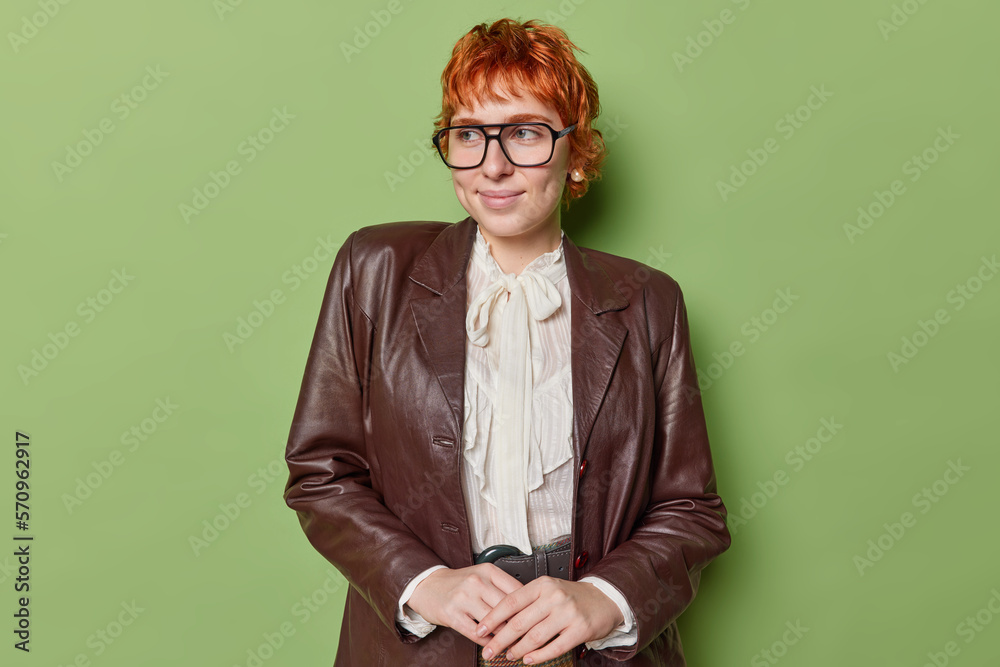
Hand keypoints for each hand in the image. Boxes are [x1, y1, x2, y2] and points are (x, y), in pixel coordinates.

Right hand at [406, 564, 523, 645]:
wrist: (428, 585)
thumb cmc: (459, 583)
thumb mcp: (482, 576)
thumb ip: (502, 588)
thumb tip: (527, 606)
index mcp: (488, 571)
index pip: (517, 590)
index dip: (528, 607)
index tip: (535, 619)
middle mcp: (476, 582)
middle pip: (507, 608)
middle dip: (518, 624)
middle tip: (528, 635)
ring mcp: (463, 598)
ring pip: (494, 623)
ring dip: (504, 636)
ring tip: (512, 643)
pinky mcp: (452, 615)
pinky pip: (476, 634)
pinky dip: (487, 642)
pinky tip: (492, 645)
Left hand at [476, 577, 623, 663]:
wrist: (604, 599)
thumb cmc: (570, 596)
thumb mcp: (547, 590)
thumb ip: (526, 602)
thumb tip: (499, 622)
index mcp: (541, 585)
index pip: (510, 601)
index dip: (493, 618)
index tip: (480, 630)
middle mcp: (553, 597)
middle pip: (519, 622)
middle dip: (500, 640)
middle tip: (488, 651)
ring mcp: (567, 613)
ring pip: (535, 637)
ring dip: (518, 650)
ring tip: (508, 656)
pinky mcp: (579, 629)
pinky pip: (554, 647)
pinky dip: (539, 656)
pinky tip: (529, 660)